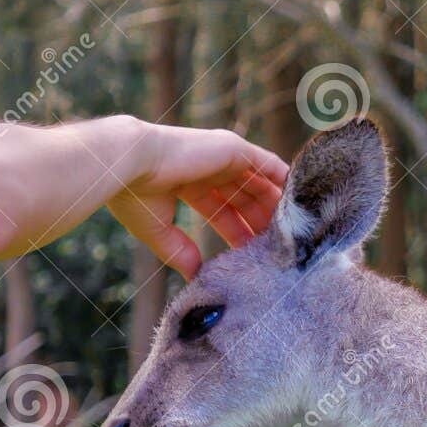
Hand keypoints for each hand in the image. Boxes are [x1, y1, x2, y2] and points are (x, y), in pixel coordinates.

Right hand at [107, 125, 287, 280]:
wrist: (128, 166)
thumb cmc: (133, 196)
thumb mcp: (159, 231)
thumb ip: (180, 252)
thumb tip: (195, 277)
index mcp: (188, 182)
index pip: (223, 211)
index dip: (239, 232)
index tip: (254, 256)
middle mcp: (208, 167)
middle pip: (246, 199)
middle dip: (262, 223)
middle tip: (281, 249)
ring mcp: (222, 155)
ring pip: (260, 183)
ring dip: (276, 205)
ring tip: (296, 231)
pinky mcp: (234, 149)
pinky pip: (269, 165)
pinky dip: (284, 181)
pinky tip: (298, 201)